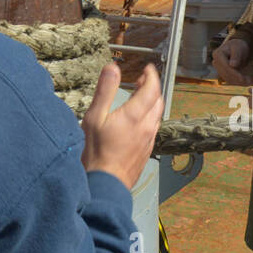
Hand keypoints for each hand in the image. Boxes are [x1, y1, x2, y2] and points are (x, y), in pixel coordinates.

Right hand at [81, 63, 163, 189]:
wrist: (105, 185)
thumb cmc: (95, 153)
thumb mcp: (94, 117)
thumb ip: (105, 91)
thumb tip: (112, 67)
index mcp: (134, 116)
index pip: (151, 89)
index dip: (151, 76)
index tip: (148, 68)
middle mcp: (146, 127)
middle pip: (158, 101)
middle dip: (153, 87)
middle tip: (143, 79)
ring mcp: (148, 141)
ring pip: (157, 116)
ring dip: (153, 102)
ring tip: (141, 97)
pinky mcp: (146, 152)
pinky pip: (153, 128)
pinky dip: (150, 116)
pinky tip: (139, 120)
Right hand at [212, 38, 251, 85]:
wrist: (236, 48)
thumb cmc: (238, 46)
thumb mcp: (238, 48)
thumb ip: (236, 55)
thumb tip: (232, 65)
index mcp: (217, 54)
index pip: (226, 66)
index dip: (234, 73)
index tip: (243, 78)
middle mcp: (215, 62)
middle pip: (226, 73)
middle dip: (237, 78)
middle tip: (250, 82)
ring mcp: (218, 68)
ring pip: (228, 78)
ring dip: (238, 82)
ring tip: (250, 81)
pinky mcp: (222, 72)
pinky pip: (229, 79)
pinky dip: (237, 81)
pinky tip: (246, 82)